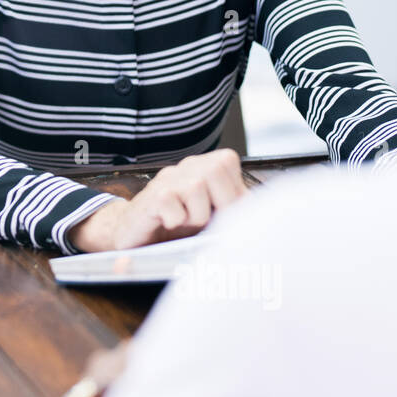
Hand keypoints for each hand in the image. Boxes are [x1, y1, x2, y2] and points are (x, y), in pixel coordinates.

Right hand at [69, 149, 246, 251]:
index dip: (232, 190)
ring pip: (196, 186)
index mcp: (201, 167)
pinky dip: (177, 222)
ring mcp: (166, 180)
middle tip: (207, 221)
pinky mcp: (151, 197)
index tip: (224, 213)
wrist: (133, 234)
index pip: (228, 161)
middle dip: (219, 201)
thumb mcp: (210, 216)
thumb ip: (232, 209)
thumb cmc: (176, 226)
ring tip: (185, 223)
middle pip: (215, 167)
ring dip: (196, 215)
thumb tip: (262, 213)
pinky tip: (169, 224)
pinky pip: (173, 204)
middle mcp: (184, 168)